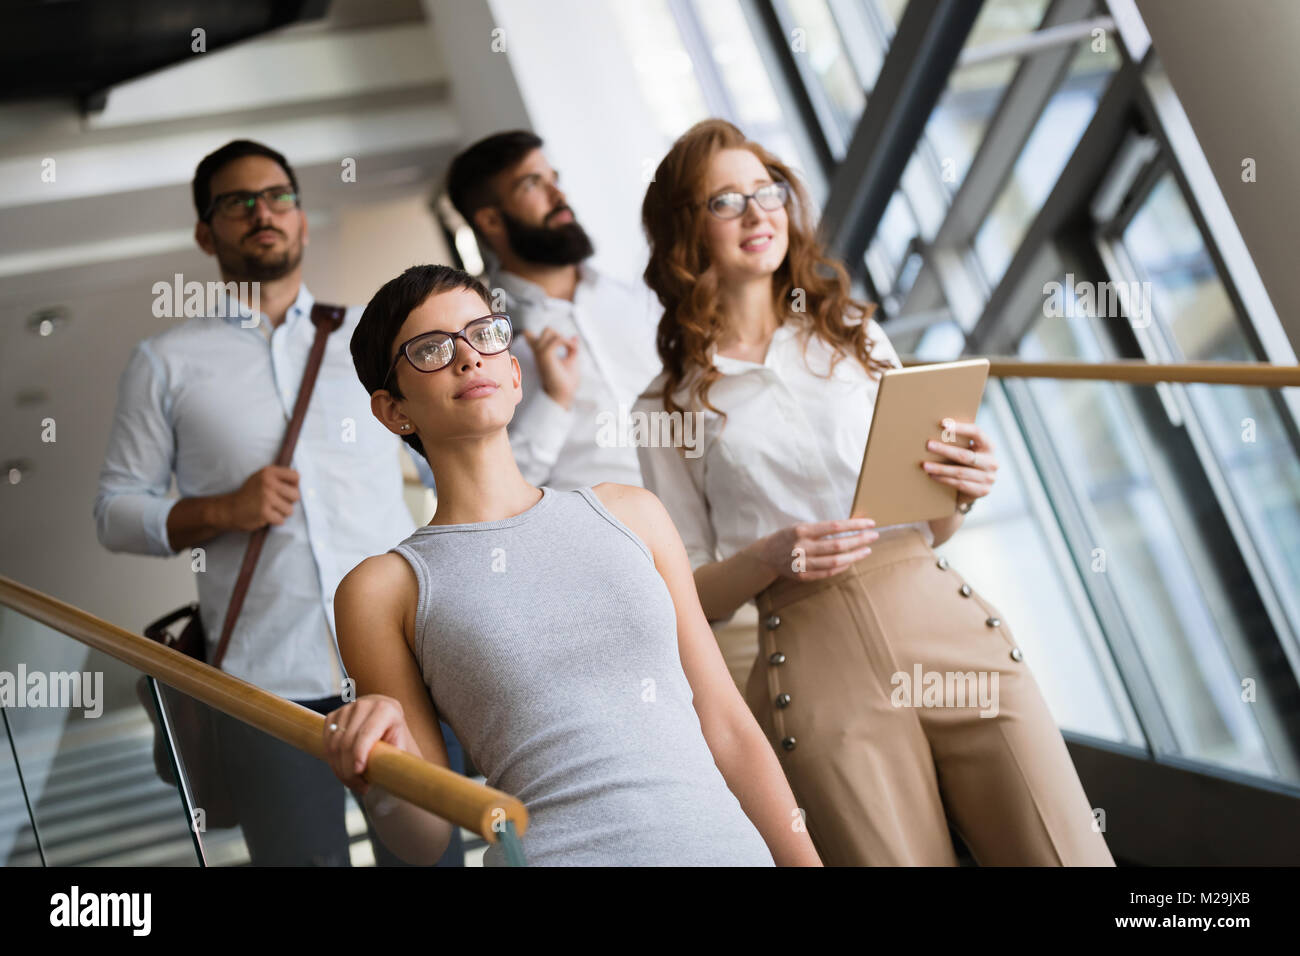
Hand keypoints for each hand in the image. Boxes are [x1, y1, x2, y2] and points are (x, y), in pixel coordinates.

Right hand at [220, 465, 299, 530]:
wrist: (229, 509)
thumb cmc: (249, 494)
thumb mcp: (261, 478)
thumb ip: (279, 477)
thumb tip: (300, 483)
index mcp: (269, 472)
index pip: (296, 476)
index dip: (294, 486)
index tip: (286, 490)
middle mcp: (268, 482)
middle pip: (296, 495)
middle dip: (289, 502)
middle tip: (276, 502)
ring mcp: (266, 497)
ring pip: (290, 510)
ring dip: (281, 513)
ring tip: (270, 509)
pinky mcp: (264, 512)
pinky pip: (281, 520)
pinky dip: (275, 520)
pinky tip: (265, 516)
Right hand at [321, 695, 419, 795]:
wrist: (382, 714)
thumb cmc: (392, 732)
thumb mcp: (400, 741)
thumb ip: (396, 756)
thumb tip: (392, 776)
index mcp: (384, 710)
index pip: (366, 733)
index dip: (359, 753)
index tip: (358, 771)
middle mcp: (364, 705)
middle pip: (347, 742)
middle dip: (349, 769)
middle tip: (358, 786)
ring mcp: (346, 709)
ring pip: (334, 744)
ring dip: (339, 768)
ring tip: (352, 782)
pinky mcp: (334, 715)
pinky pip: (327, 741)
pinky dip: (331, 759)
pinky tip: (342, 769)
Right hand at [523, 326, 579, 409]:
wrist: (564, 394)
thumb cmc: (566, 382)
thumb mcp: (571, 361)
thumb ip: (571, 348)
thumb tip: (575, 337)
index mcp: (542, 354)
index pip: (530, 336)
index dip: (540, 334)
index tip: (556, 344)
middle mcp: (539, 352)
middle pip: (546, 330)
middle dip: (559, 334)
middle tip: (568, 348)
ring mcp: (541, 353)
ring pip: (549, 331)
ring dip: (564, 337)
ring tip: (572, 349)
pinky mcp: (546, 356)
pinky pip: (557, 339)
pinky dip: (567, 342)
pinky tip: (573, 351)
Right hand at [750, 518, 877, 581]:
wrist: (766, 555)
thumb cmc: (789, 537)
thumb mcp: (802, 526)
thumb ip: (824, 527)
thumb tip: (852, 522)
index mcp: (802, 530)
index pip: (834, 527)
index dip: (854, 525)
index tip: (870, 523)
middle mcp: (802, 547)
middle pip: (837, 545)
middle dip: (859, 540)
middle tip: (873, 536)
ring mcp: (803, 563)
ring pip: (835, 561)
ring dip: (854, 555)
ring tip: (867, 550)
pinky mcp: (803, 575)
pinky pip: (827, 572)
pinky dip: (842, 567)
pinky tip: (852, 561)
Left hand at [922, 419, 998, 508]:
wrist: (973, 490)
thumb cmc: (965, 464)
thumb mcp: (967, 451)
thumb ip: (959, 442)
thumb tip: (934, 429)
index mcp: (989, 446)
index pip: (976, 432)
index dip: (960, 428)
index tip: (942, 424)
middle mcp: (992, 462)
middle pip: (965, 455)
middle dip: (944, 450)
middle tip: (928, 445)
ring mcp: (989, 478)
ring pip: (960, 472)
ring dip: (940, 468)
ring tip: (925, 465)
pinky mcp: (982, 491)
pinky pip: (960, 484)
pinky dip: (944, 479)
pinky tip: (932, 475)